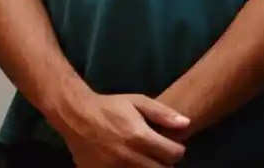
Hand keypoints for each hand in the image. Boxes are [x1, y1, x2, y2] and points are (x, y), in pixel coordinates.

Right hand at [49, 92, 189, 167]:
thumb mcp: (138, 102)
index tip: (173, 146)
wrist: (76, 116)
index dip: (178, 150)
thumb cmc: (110, 107)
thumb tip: (186, 123)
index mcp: (140, 137)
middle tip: (160, 155)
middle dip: (166, 163)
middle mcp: (128, 157)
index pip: (173, 154)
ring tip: (146, 159)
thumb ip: (163, 114)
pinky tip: (129, 163)